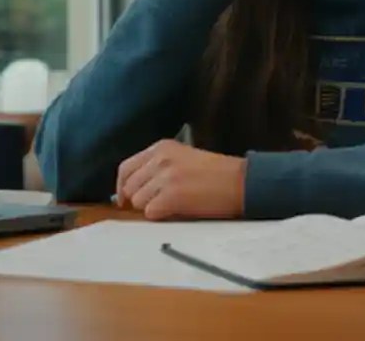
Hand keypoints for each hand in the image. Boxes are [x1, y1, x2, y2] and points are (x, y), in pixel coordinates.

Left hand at [115, 139, 246, 220]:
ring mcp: (165, 176)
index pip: (126, 168)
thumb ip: (156, 168)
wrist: (241, 182)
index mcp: (161, 147)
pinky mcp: (172, 195)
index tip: (125, 200)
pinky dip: (161, 216)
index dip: (122, 187)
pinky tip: (177, 211)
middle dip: (140, 200)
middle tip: (159, 205)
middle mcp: (159, 159)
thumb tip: (130, 191)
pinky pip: (151, 213)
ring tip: (174, 205)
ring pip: (139, 201)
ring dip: (152, 208)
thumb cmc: (215, 174)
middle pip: (130, 187)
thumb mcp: (182, 158)